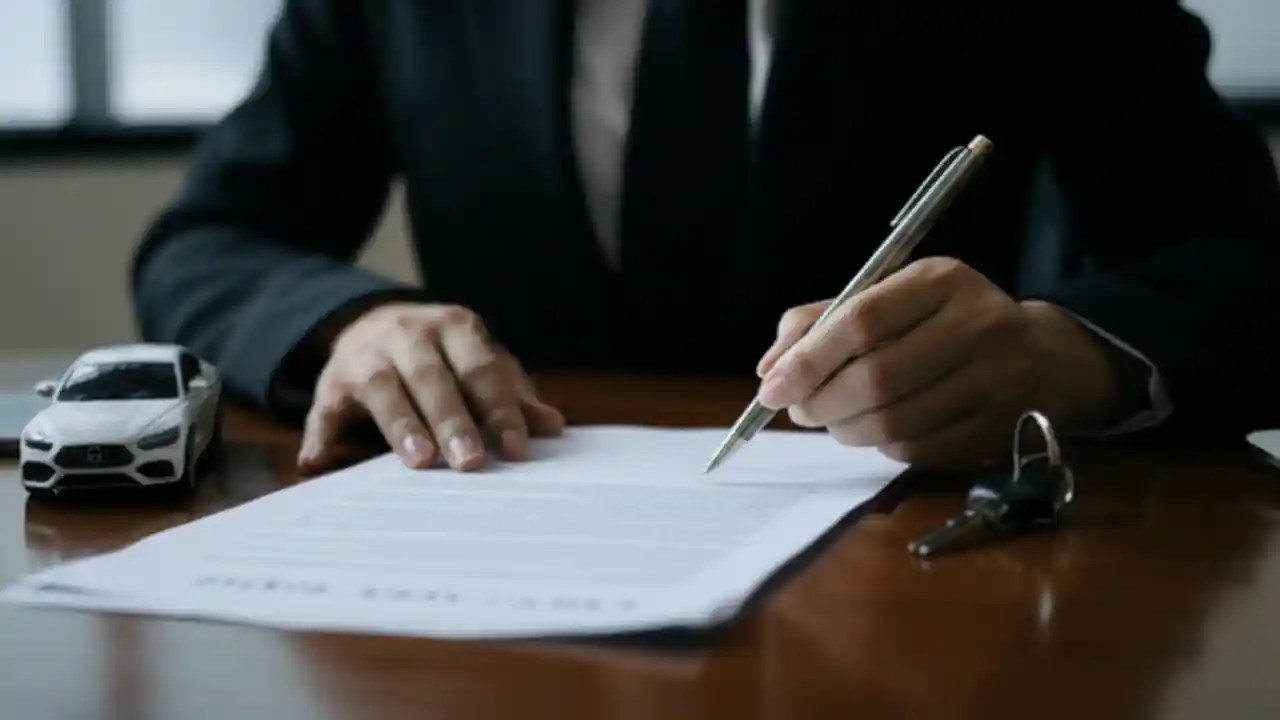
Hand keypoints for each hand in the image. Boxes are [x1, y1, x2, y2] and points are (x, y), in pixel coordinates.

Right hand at [297, 303, 564, 473]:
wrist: (371, 324)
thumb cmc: (442, 356)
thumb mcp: (478, 364)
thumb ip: (511, 395)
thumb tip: (553, 426)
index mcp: (452, 327)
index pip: (480, 368)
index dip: (499, 408)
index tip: (515, 447)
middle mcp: (407, 334)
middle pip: (431, 377)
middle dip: (452, 420)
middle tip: (470, 462)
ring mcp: (364, 356)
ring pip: (382, 388)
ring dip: (400, 425)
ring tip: (420, 461)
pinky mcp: (330, 384)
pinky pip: (323, 411)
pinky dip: (320, 437)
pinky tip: (318, 462)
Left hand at [755, 258, 1127, 466]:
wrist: (1042, 356)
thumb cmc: (945, 322)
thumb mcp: (893, 297)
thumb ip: (824, 320)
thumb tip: (770, 368)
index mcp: (943, 281)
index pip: (860, 321)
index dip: (808, 360)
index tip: (771, 386)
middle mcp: (976, 326)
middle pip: (875, 378)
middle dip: (820, 402)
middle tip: (798, 409)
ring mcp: (994, 381)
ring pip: (892, 422)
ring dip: (845, 429)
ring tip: (832, 419)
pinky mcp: (996, 428)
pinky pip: (915, 449)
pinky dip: (880, 445)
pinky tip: (876, 428)